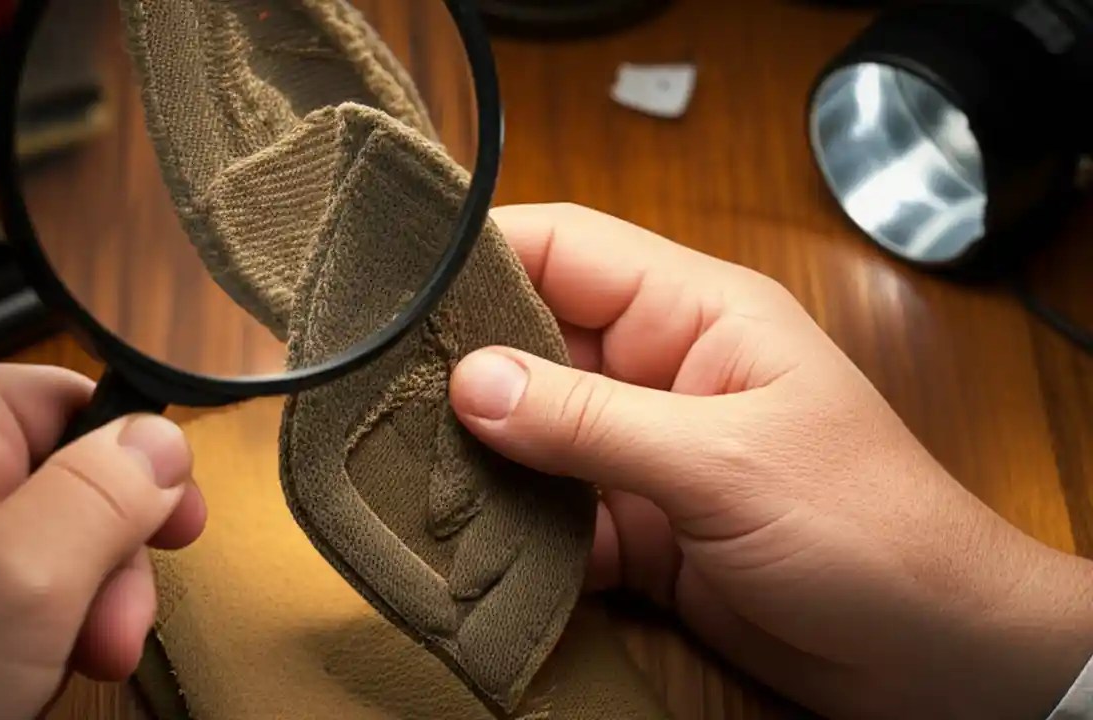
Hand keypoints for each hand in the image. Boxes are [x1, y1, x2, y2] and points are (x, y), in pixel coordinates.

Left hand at [0, 365, 206, 719]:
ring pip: (46, 539)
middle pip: (66, 475)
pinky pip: (7, 583)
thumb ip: (105, 495)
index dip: (136, 463)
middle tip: (109, 630)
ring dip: (78, 605)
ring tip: (66, 661)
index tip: (173, 527)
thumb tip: (162, 439)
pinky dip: (37, 629)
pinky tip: (27, 669)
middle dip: (105, 559)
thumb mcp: (25, 584)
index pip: (70, 399)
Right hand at [450, 204, 1092, 719]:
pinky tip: (462, 544)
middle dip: (459, 368)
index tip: (392, 288)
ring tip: (399, 472)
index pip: (566, 249)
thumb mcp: (723, 461)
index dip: (481, 253)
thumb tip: (472, 383)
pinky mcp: (635, 526)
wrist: (931, 654)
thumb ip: (591, 422)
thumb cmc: (864, 527)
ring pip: (531, 432)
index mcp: (693, 314)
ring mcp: (641, 450)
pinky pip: (552, 512)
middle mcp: (657, 370)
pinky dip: (511, 529)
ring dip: (477, 457)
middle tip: (374, 395)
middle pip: (533, 341)